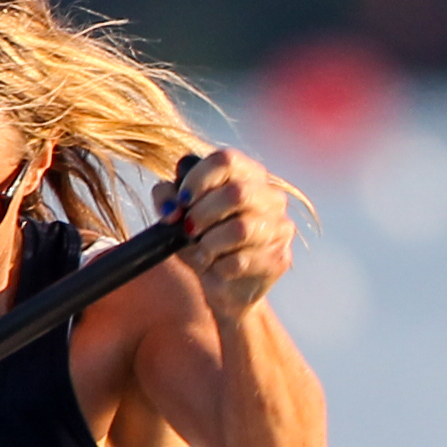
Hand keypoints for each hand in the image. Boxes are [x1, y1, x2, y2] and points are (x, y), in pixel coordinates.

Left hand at [163, 146, 298, 324]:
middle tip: (189, 230)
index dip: (198, 179)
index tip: (182, 201)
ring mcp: (279, 227)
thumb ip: (167, 198)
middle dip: (203, 214)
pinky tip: (217, 268)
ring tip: (203, 251)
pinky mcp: (279, 258)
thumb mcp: (178, 215)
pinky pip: (240, 260)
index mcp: (248, 174)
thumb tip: (172, 208)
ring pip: (240, 229)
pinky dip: (218, 267)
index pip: (226, 160)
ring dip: (210, 244)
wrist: (223, 285)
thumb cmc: (202, 240)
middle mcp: (271, 196)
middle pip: (236, 193)